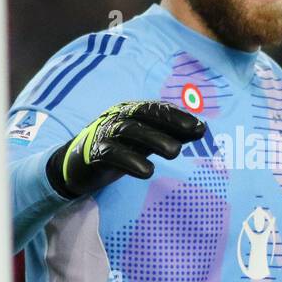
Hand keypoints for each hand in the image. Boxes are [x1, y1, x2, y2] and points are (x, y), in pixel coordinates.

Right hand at [48, 100, 205, 199]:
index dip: (177, 115)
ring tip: (174, 152)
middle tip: (191, 132)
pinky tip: (147, 171)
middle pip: (144, 115)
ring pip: (129, 131)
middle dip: (168, 122)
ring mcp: (104, 133)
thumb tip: (202, 128)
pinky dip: (129, 160)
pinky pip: (111, 153)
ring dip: (153, 139)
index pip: (156, 109)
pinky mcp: (93, 153)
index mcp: (132, 111)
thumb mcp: (147, 141)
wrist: (79, 164)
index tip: (199, 126)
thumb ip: (172, 134)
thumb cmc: (120, 148)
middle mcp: (118, 117)